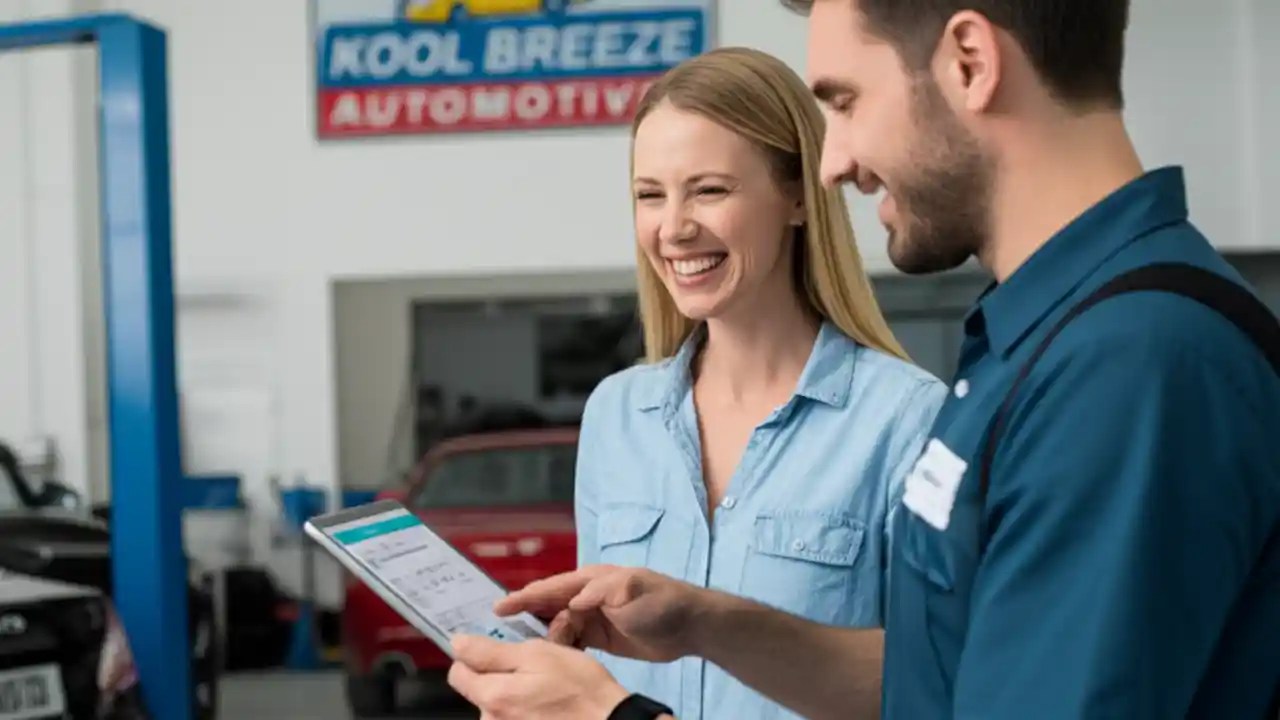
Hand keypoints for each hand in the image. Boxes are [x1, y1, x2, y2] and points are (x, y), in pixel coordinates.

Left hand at [447, 635, 629, 719]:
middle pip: (477, 690)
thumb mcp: (538, 654)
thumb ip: (491, 652)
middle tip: (531, 669)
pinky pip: (511, 718)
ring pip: (495, 705)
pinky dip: (523, 710)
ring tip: (542, 689)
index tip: (500, 651)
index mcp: (492, 697)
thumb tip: (456, 644)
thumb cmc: (577, 684)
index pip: (457, 673)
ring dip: (512, 694)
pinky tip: (545, 708)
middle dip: (497, 676)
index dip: (475, 656)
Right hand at [496, 565, 707, 662]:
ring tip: (533, 653)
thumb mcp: (632, 589)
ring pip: (558, 627)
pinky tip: (551, 659)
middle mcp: (587, 597)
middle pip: (549, 607)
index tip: (499, 607)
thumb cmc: (661, 602)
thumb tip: (571, 601)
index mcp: (592, 581)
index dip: (525, 597)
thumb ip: (601, 592)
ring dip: (546, 638)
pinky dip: (560, 648)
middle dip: (527, 618)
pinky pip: (572, 641)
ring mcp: (593, 617)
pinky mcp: (600, 637)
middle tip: (506, 635)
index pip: (551, 588)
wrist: (689, 625)